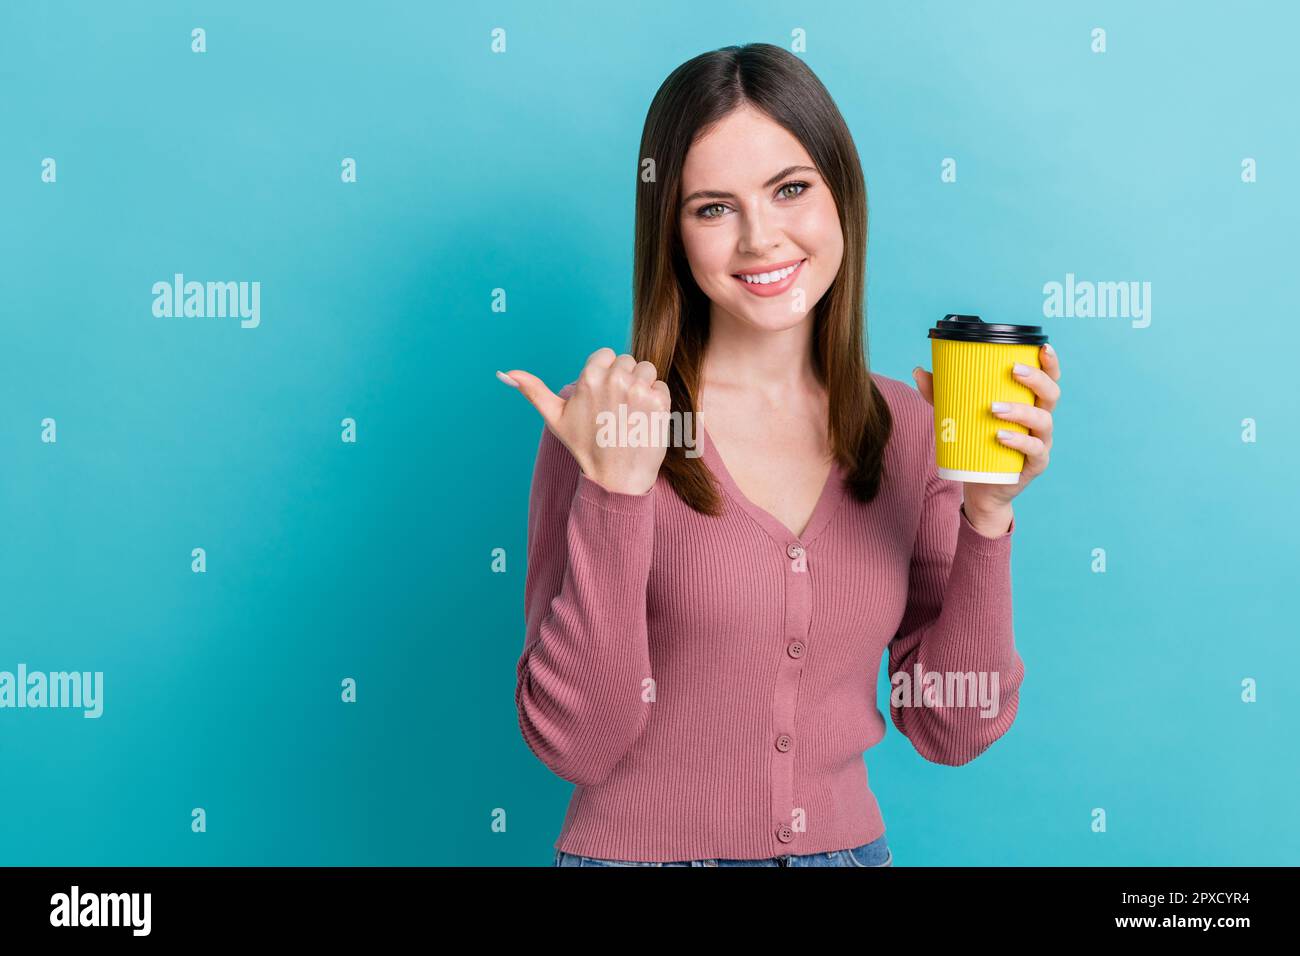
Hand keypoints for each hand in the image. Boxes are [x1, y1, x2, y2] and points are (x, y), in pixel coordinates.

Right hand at [499, 347, 670, 495]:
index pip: (606, 355)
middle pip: (628, 360)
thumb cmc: (584, 447)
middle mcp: (615, 379)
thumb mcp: (555, 418)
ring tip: (631, 413)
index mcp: (589, 378)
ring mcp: (639, 390)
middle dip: (624, 379)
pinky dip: (657, 401)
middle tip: (616, 409)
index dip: (605, 374)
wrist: (615, 479)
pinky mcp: (659, 403)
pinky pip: (661, 386)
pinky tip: (644, 420)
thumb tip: (503, 372)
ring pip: (647, 370)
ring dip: (643, 387)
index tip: (602, 397)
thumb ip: (532, 390)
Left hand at [912, 343, 1060, 531]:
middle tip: (1014, 370)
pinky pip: (1034, 451)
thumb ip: (941, 394)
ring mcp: (1040, 443)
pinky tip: (1001, 436)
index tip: (1043, 347)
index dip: (1050, 362)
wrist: (980, 485)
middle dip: (1036, 379)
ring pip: (1042, 421)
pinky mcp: (1034, 465)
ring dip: (1021, 411)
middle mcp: (1040, 420)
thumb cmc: (975, 443)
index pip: (1048, 378)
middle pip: (1051, 394)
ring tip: (994, 408)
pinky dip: (1018, 442)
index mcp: (1029, 403)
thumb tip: (918, 371)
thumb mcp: (958, 416)